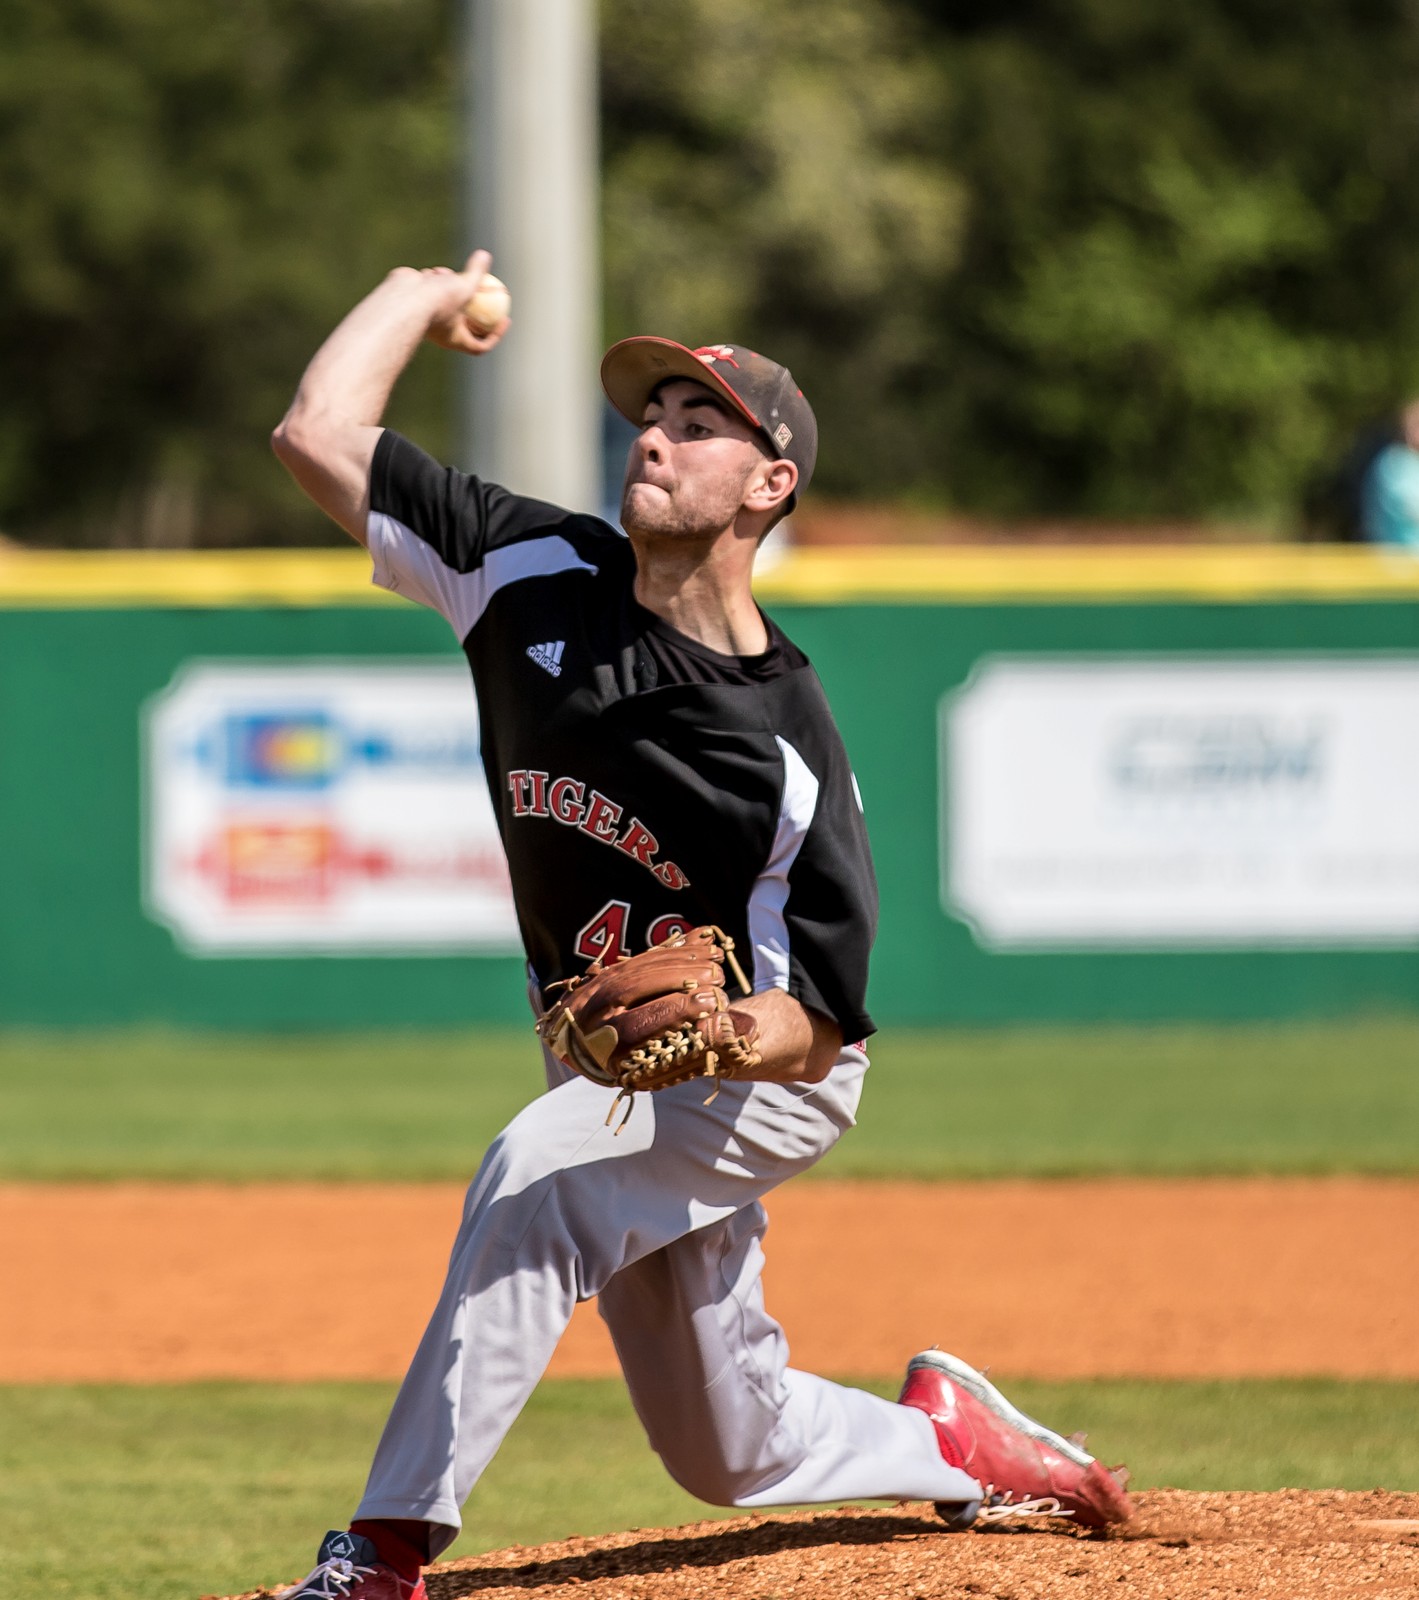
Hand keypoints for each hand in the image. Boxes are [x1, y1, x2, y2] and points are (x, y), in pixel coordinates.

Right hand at [395, 249, 510, 355]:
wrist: (401, 299)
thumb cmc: (436, 301)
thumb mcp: (464, 286)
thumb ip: (476, 273)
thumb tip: (486, 256)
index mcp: (455, 339)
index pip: (479, 346)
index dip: (495, 335)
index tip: (505, 318)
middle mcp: (442, 331)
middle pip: (465, 320)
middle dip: (473, 300)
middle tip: (482, 285)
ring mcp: (429, 315)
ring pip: (447, 296)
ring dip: (450, 281)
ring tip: (444, 275)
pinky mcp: (418, 302)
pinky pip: (432, 289)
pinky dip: (434, 278)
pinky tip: (429, 274)